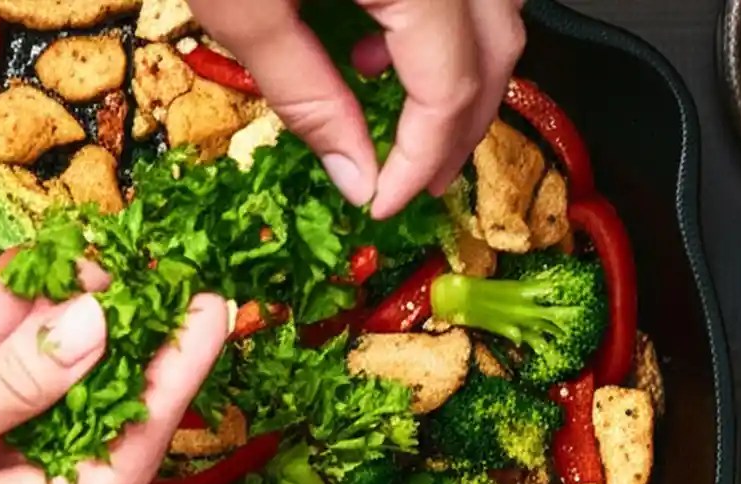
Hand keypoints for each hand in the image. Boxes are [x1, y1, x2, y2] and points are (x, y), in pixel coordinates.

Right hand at [0, 267, 227, 483]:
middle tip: (171, 279)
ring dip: (68, 315)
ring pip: (40, 369)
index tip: (206, 320)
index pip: (120, 457)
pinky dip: (11, 309)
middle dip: (128, 345)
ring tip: (108, 256)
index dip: (171, 387)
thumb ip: (14, 384)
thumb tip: (100, 330)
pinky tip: (44, 266)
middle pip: (89, 409)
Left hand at [185, 0, 525, 218]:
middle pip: (497, 50)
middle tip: (406, 183)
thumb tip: (353, 173)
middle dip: (456, 129)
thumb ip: (304, 90)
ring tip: (387, 116)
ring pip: (493, 16)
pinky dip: (440, 29)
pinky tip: (375, 45)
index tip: (382, 205)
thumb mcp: (244, 5)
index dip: (421, 160)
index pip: (452, 87)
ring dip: (457, 76)